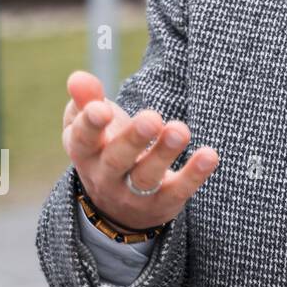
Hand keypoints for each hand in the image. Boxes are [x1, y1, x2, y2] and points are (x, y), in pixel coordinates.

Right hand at [61, 70, 218, 231]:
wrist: (117, 209)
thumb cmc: (104, 150)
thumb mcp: (90, 126)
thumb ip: (86, 100)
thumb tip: (77, 77)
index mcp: (86, 153)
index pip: (82, 140)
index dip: (89, 125)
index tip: (101, 109)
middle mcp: (105, 177)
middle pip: (117, 160)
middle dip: (133, 139)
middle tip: (152, 118)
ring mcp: (133, 194)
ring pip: (146, 178)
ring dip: (164, 154)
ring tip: (180, 130)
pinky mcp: (163, 203)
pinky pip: (178, 192)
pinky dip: (195, 175)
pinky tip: (210, 155)